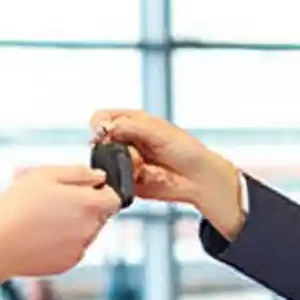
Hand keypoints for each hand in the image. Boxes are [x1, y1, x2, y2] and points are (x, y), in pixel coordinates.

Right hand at [0, 165, 121, 277]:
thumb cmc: (17, 206)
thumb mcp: (45, 175)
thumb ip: (78, 173)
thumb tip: (100, 177)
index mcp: (89, 205)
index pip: (115, 198)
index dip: (101, 191)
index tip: (82, 189)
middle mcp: (91, 229)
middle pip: (101, 215)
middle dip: (86, 207)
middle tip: (55, 203)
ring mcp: (81, 249)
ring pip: (87, 232)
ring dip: (75, 225)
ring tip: (44, 220)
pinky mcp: (68, 264)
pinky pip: (74, 248)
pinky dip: (63, 242)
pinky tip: (40, 236)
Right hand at [90, 109, 245, 237]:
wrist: (199, 178)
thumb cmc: (186, 150)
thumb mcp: (158, 131)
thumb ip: (131, 126)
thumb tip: (106, 129)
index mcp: (132, 122)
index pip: (102, 118)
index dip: (100, 124)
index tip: (105, 132)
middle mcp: (126, 141)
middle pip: (100, 141)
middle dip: (111, 147)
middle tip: (132, 152)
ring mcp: (125, 162)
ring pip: (105, 162)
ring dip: (121, 163)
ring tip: (142, 167)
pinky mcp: (128, 181)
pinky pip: (114, 181)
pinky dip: (124, 179)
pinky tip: (143, 177)